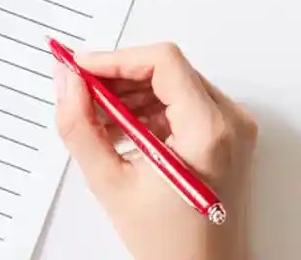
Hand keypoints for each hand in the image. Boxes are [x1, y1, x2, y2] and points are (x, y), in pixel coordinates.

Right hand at [53, 43, 257, 259]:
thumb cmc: (169, 243)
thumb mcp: (110, 183)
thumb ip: (80, 125)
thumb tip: (66, 81)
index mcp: (209, 131)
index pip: (162, 63)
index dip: (115, 59)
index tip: (82, 69)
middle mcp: (230, 122)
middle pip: (167, 71)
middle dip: (119, 78)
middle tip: (81, 93)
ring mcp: (234, 128)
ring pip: (174, 84)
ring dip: (131, 95)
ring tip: (98, 121)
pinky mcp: (228, 136)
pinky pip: (184, 103)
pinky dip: (150, 110)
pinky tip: (122, 132)